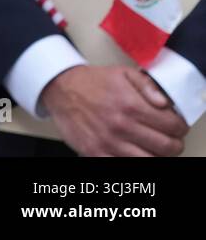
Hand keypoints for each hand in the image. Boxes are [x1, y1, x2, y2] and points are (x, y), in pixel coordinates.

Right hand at [40, 64, 187, 156]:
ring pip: (149, 161)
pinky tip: (133, 151)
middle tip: (169, 139)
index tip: (177, 126)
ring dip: (156, 155)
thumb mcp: (122, 73)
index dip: (179, 127)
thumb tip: (165, 103)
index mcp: (130, 105)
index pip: (172, 126)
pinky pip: (125, 166)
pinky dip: (134, 161)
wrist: (59, 88)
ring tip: (152, 147)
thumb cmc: (91, 82)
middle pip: (166, 147)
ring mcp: (108, 142)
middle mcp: (121, 125)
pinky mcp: (95, 153)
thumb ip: (148, 86)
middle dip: (173, 143)